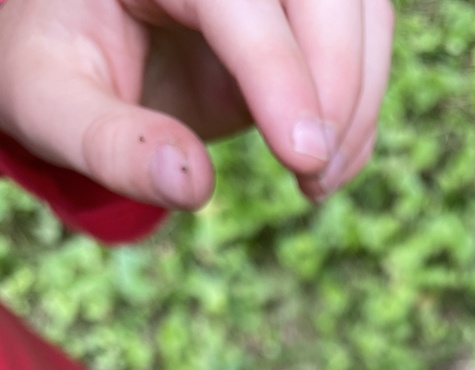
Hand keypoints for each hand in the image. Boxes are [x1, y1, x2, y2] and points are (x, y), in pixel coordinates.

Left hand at [0, 0, 393, 205]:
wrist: (81, 44)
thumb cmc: (57, 67)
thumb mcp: (50, 106)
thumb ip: (111, 145)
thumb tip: (191, 186)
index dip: (280, 71)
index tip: (302, 155)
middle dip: (337, 85)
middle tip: (312, 175)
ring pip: (359, 8)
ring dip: (360, 101)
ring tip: (318, 181)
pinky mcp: (301, 2)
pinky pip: (363, 35)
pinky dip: (362, 105)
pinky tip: (330, 164)